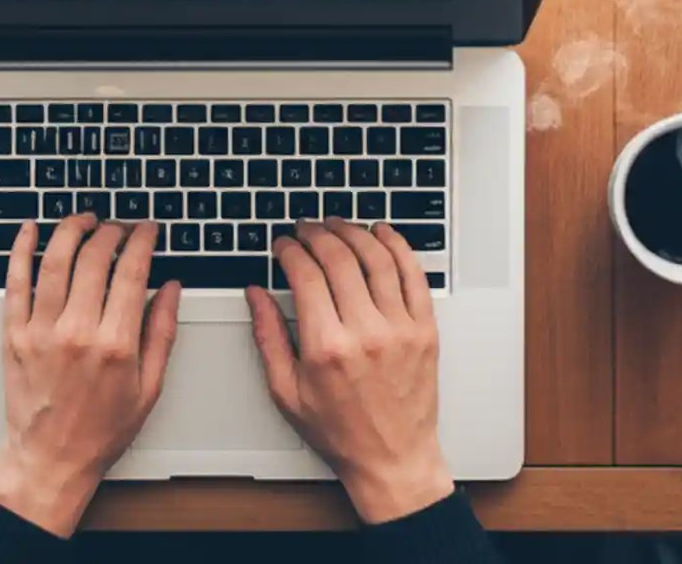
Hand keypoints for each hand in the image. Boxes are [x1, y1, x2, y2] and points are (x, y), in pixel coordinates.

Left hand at [0, 215, 180, 536]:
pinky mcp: (14, 335)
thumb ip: (162, 332)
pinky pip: (15, 282)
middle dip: (112, 231)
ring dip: (72, 229)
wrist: (50, 460)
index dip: (142, 241)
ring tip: (85, 220)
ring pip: (55, 260)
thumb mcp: (149, 387)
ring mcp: (41, 331)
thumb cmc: (100, 431)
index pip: (132, 272)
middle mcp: (77, 332)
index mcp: (116, 344)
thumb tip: (171, 289)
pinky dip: (21, 250)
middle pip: (95, 258)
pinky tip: (30, 230)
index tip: (147, 229)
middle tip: (120, 226)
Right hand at [246, 218, 453, 523]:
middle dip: (317, 234)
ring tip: (338, 224)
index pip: (305, 275)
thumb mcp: (286, 391)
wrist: (393, 458)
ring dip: (354, 232)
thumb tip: (256, 295)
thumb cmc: (340, 431)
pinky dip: (398, 247)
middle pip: (340, 259)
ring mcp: (400, 329)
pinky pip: (414, 276)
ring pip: (377, 259)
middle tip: (306, 228)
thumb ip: (269, 337)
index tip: (283, 244)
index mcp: (326, 347)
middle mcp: (365, 333)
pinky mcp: (425, 330)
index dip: (290, 250)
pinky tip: (383, 234)